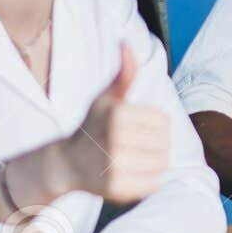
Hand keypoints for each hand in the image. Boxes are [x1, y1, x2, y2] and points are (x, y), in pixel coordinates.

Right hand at [61, 43, 169, 201]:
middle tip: (133, 146)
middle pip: (165, 143)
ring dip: (153, 162)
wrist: (66, 164)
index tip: (134, 128)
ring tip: (133, 159)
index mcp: (117, 114)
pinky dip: (148, 180)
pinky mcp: (118, 189)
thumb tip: (125, 43)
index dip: (153, 125)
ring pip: (162, 164)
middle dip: (154, 144)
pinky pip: (154, 183)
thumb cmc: (92, 127)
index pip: (164, 121)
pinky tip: (130, 173)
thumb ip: (123, 73)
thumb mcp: (106, 98)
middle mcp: (116, 139)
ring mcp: (116, 166)